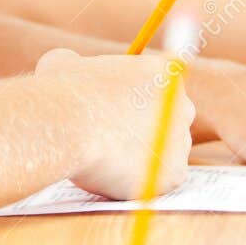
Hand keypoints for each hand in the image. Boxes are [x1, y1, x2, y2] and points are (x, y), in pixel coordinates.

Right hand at [36, 48, 192, 199]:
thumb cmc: (64, 91)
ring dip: (148, 156)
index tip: (123, 111)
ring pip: (168, 151)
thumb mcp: (63, 63)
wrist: (67, 126)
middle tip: (121, 138)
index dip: (141, 99)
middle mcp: (182, 103)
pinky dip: (146, 182)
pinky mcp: (175, 173)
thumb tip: (69, 65)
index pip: (163, 85)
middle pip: (174, 117)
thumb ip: (77, 64)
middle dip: (152, 127)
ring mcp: (181, 140)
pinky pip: (164, 179)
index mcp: (163, 71)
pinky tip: (122, 177)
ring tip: (115, 160)